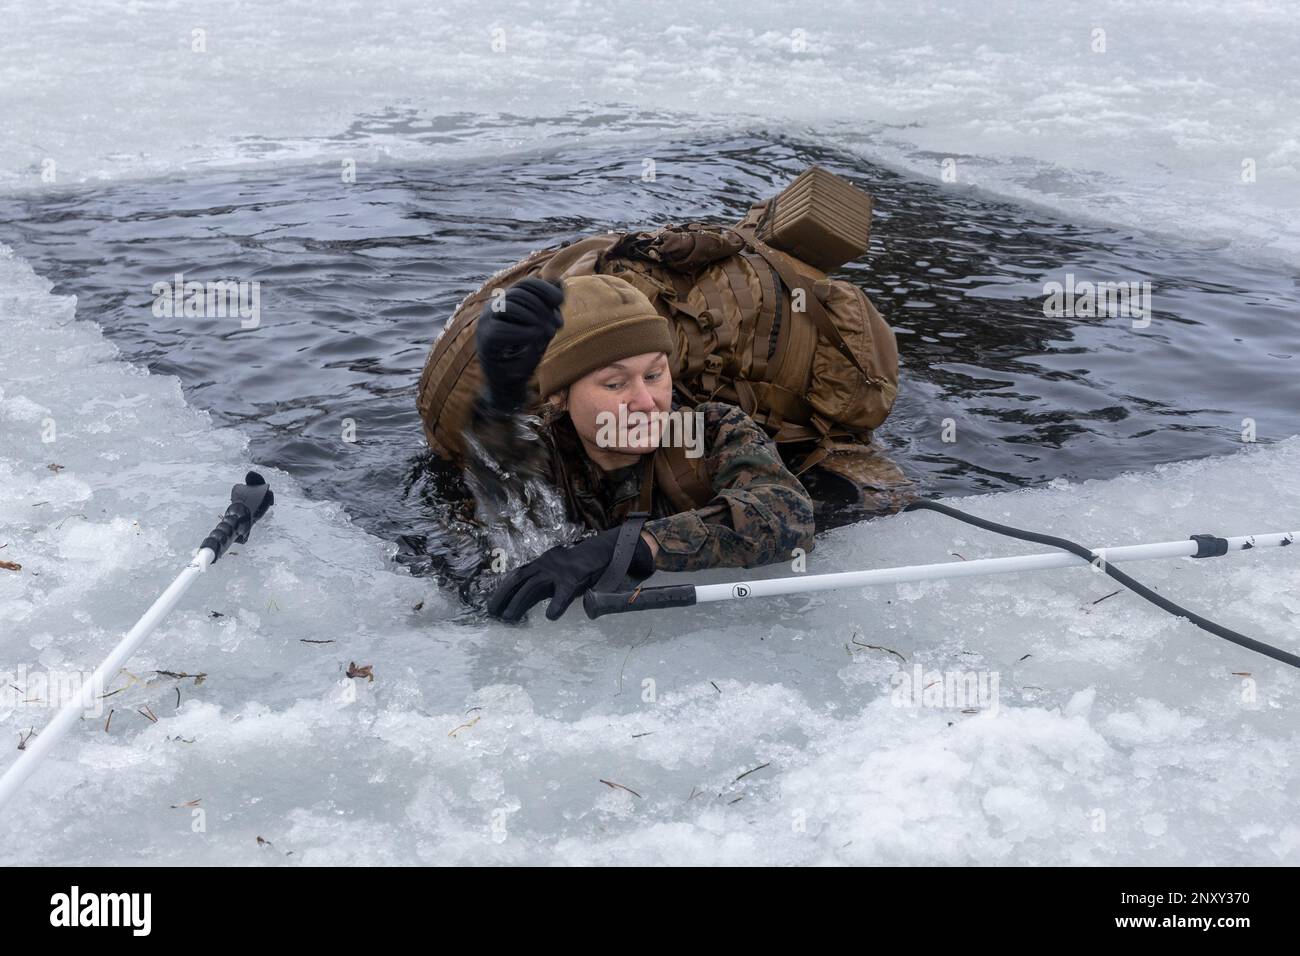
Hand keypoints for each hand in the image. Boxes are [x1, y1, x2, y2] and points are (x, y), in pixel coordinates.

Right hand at [475, 277, 564, 411]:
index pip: (525, 284)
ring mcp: (486, 322)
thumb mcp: (543, 327)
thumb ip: (549, 306)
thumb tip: (559, 281)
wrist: (510, 382)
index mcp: (507, 301)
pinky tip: (534, 339)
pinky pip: (502, 329)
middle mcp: (494, 308)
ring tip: (548, 334)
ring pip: (510, 307)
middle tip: (556, 326)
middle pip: (520, 294)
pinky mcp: (485, 339)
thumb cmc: (526, 353)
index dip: (544, 289)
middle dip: (543, 308)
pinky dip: (523, 332)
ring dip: (534, 319)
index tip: (560, 302)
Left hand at [486, 524, 654, 621]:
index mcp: (541, 563)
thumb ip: (543, 586)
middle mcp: (546, 564)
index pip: (516, 576)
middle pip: (518, 579)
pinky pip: (562, 595)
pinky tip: (550, 617)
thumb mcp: (557, 574)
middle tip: (493, 613)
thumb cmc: (581, 566)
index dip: (502, 591)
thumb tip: (523, 605)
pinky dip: (555, 606)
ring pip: (533, 586)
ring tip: (510, 619)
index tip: (491, 607)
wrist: (605, 551)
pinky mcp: (574, 579)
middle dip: (503, 596)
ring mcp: (560, 571)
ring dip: (519, 603)